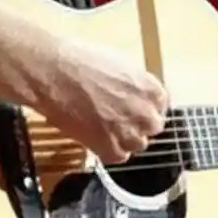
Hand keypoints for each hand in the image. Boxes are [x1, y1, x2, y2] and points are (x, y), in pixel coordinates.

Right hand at [41, 40, 169, 164]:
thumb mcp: (119, 64)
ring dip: (125, 138)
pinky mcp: (110, 148)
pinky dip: (109, 150)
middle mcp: (146, 113)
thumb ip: (133, 84)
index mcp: (151, 89)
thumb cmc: (82, 60)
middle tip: (120, 118)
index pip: (161, 105)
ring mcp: (129, 132)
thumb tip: (132, 92)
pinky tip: (97, 137)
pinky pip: (119, 156)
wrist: (56, 74)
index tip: (136, 107)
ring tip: (106, 128)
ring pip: (138, 144)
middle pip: (153, 126)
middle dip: (139, 123)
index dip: (146, 106)